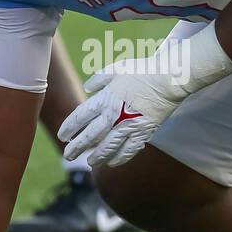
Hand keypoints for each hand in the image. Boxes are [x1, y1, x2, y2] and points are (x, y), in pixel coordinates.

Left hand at [58, 61, 185, 167]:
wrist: (169, 79)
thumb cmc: (142, 70)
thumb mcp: (117, 69)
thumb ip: (99, 79)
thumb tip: (87, 88)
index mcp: (106, 98)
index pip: (81, 116)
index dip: (70, 128)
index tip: (63, 136)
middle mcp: (114, 115)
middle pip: (91, 136)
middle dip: (77, 147)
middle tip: (68, 155)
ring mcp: (129, 126)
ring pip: (108, 147)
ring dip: (97, 156)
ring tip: (90, 163)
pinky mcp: (144, 132)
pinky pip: (129, 150)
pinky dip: (119, 158)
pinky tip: (112, 163)